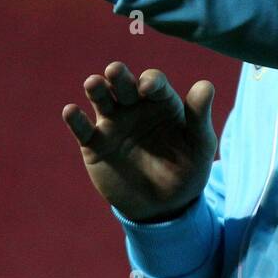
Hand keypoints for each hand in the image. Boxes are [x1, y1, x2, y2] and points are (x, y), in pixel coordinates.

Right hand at [63, 62, 217, 223]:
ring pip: (101, 99)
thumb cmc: (188, 170)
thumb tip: (206, 85)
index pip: (153, 82)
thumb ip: (199, 116)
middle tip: (114, 71)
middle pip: (124, 84)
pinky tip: (71, 111)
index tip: (148, 88)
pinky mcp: (95, 145)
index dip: (150, 81)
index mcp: (161, 102)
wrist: (164, 207)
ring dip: (96, 89)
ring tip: (93, 83)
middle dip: (119, 76)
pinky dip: (75, 119)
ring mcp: (113, 124)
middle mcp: (135, 107)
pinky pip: (83, 129)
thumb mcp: (199, 145)